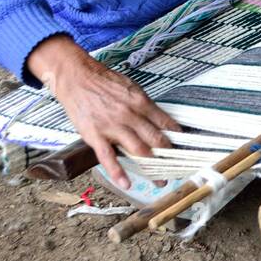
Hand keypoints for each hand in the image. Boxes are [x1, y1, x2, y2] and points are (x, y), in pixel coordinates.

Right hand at [26, 35, 179, 190]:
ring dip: (151, 168)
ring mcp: (112, 126)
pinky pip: (108, 158)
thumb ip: (145, 105)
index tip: (185, 148)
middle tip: (176, 168)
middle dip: (169, 156)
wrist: (76, 76)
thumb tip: (160, 120)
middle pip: (156, 140)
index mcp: (141, 102)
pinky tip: (127, 184)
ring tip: (160, 181)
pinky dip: (118, 172)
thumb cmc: (103, 81)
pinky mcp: (95, 135)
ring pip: (138, 150)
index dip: (177, 137)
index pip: (166, 123)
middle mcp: (130, 115)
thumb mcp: (131, 87)